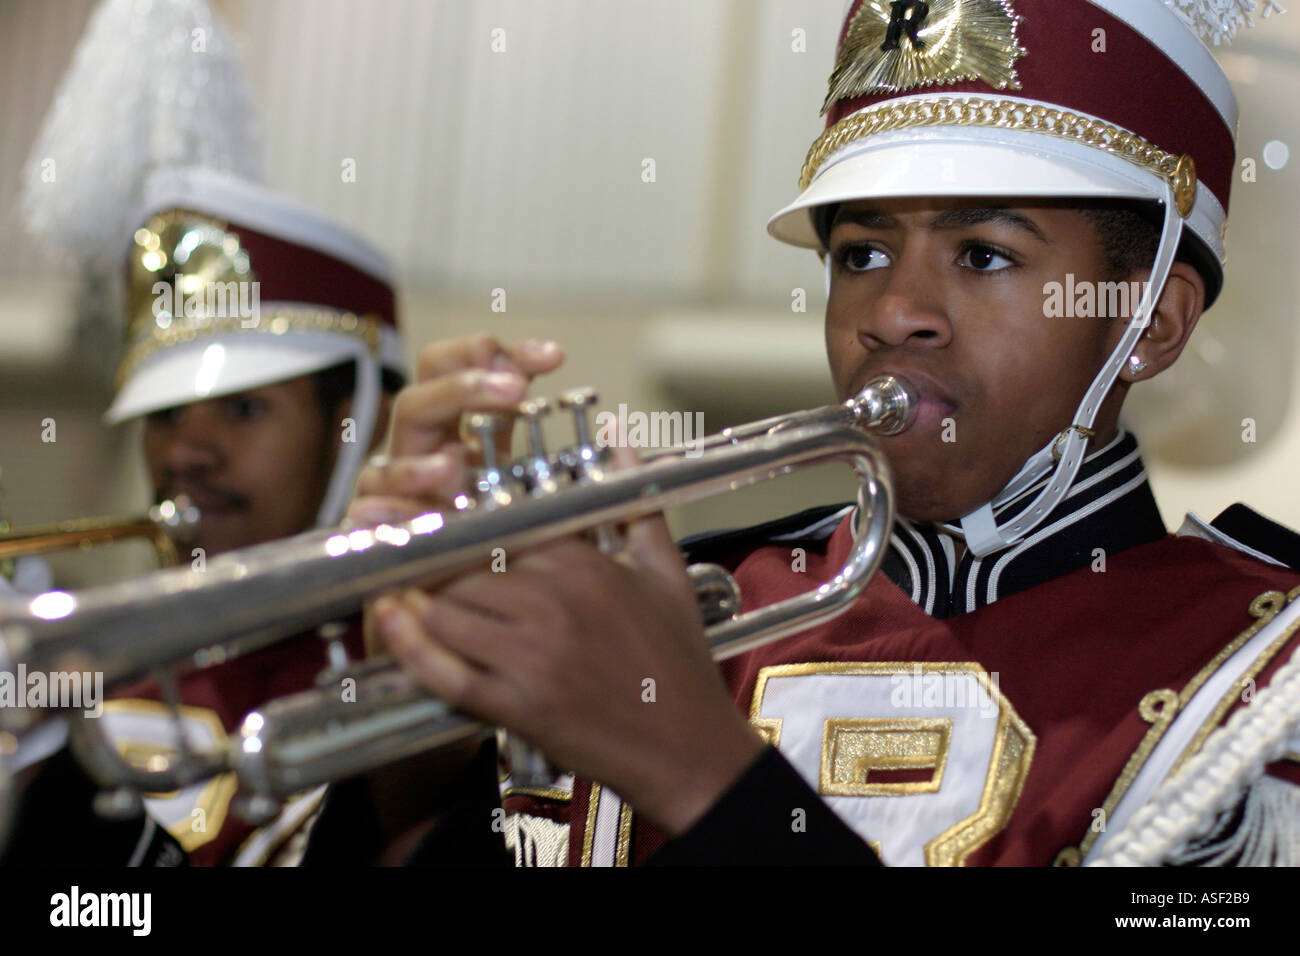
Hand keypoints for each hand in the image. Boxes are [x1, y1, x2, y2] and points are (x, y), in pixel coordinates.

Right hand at [348, 334, 562, 654]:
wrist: (465, 644)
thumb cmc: (507, 572)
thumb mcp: (547, 512)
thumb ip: (576, 469)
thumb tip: (617, 424)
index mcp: (472, 436)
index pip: (475, 368)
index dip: (508, 354)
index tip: (554, 357)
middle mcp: (430, 448)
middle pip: (431, 386)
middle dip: (470, 381)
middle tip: (514, 389)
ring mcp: (397, 484)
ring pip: (402, 434)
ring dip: (430, 443)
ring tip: (460, 456)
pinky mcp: (375, 527)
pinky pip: (377, 500)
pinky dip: (399, 492)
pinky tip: (427, 490)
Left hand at [373, 451, 764, 836]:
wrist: (689, 746)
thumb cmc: (677, 659)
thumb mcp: (666, 568)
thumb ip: (634, 498)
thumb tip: (619, 435)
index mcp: (582, 563)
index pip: (497, 527)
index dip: (458, 525)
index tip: (433, 518)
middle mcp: (552, 602)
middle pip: (460, 567)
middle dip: (428, 563)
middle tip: (400, 555)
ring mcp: (532, 656)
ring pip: (444, 611)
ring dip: (415, 602)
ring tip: (394, 588)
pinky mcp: (518, 706)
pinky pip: (446, 672)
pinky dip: (410, 648)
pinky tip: (390, 626)